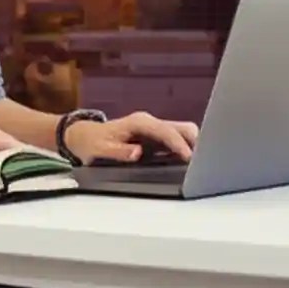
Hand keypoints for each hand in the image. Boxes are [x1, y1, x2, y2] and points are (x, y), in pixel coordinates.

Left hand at [63, 111, 198, 164]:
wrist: (84, 137)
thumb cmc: (92, 143)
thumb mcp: (100, 150)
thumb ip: (119, 152)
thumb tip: (138, 153)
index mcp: (139, 123)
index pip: (165, 131)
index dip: (179, 144)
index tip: (190, 158)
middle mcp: (149, 122)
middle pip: (181, 127)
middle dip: (195, 142)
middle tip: (204, 163)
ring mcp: (154, 129)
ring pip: (182, 132)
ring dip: (193, 146)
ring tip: (201, 165)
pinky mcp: (156, 137)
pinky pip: (177, 140)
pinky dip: (186, 149)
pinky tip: (190, 163)